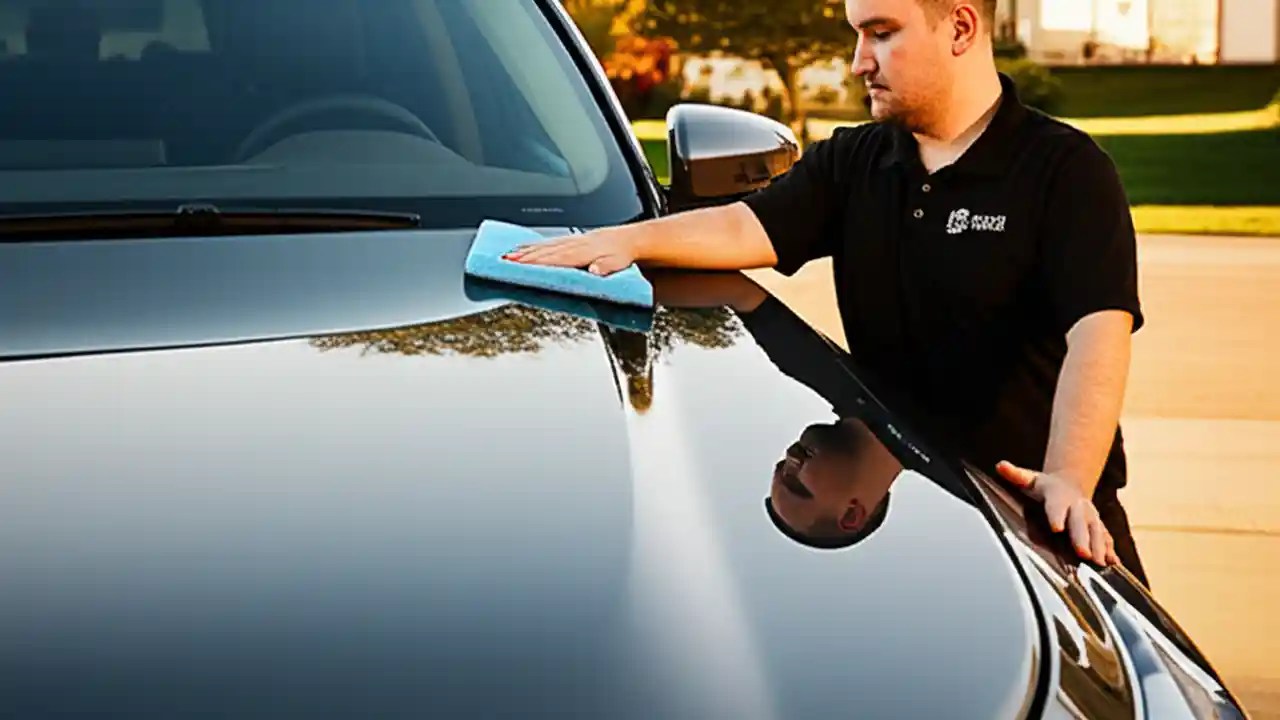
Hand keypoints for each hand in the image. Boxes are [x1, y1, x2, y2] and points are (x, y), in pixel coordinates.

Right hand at [503, 228, 636, 275]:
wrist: (633, 239)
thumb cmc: (624, 254)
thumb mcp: (621, 262)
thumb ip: (606, 266)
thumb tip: (594, 271)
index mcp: (585, 251)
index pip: (557, 258)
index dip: (538, 262)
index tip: (520, 264)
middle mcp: (576, 244)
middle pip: (546, 251)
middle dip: (525, 256)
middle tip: (504, 261)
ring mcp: (573, 241)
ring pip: (546, 245)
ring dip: (526, 250)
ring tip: (508, 255)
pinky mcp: (573, 240)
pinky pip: (550, 242)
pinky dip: (535, 245)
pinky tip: (525, 248)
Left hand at [996, 461, 1119, 566]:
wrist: (1069, 483)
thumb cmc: (1044, 486)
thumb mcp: (1029, 479)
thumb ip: (1015, 475)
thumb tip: (1000, 465)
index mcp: (1058, 496)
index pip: (1056, 506)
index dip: (1056, 516)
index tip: (1056, 528)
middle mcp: (1077, 506)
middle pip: (1080, 523)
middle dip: (1082, 538)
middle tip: (1082, 553)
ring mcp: (1090, 516)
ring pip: (1097, 531)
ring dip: (1099, 547)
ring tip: (1098, 562)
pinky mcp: (1098, 525)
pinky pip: (1106, 537)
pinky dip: (1111, 549)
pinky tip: (1114, 562)